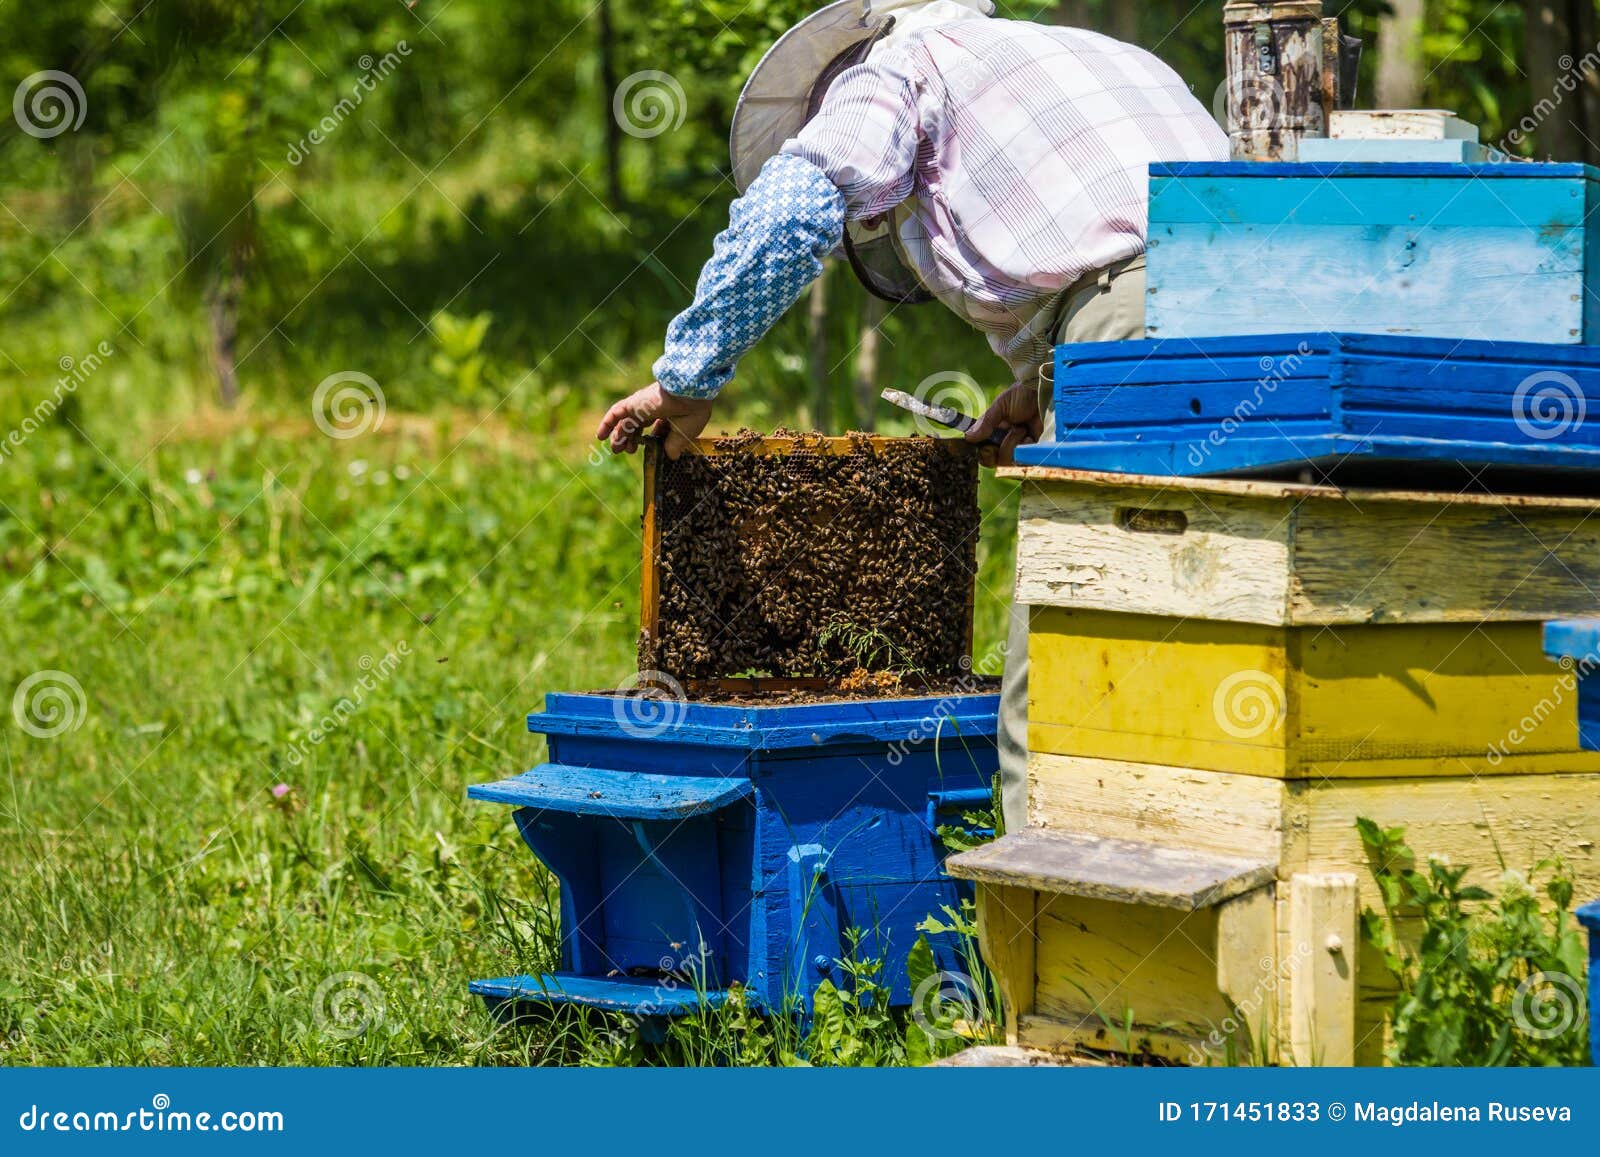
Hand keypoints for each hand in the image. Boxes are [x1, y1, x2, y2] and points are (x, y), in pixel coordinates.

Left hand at [596, 383, 713, 459]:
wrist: (689, 395)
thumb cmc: (692, 412)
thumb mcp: (684, 434)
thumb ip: (674, 445)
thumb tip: (671, 456)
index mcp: (669, 412)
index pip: (657, 426)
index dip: (653, 439)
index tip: (654, 450)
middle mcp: (653, 407)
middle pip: (637, 424)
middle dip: (632, 438)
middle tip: (629, 451)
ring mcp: (641, 406)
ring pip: (625, 422)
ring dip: (619, 435)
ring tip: (616, 449)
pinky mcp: (632, 404)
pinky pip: (615, 413)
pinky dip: (607, 423)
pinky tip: (600, 436)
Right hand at [966, 379, 1042, 464]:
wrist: (1046, 391)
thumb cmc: (1023, 395)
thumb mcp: (1000, 406)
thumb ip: (985, 422)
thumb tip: (968, 437)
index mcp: (997, 433)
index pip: (985, 452)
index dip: (983, 451)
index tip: (984, 441)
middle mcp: (1008, 443)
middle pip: (995, 461)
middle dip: (1002, 445)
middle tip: (1011, 429)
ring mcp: (1022, 449)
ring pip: (1008, 461)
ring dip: (1012, 444)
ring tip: (1022, 429)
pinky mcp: (1035, 452)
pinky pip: (1023, 460)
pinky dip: (1025, 448)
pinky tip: (1031, 436)